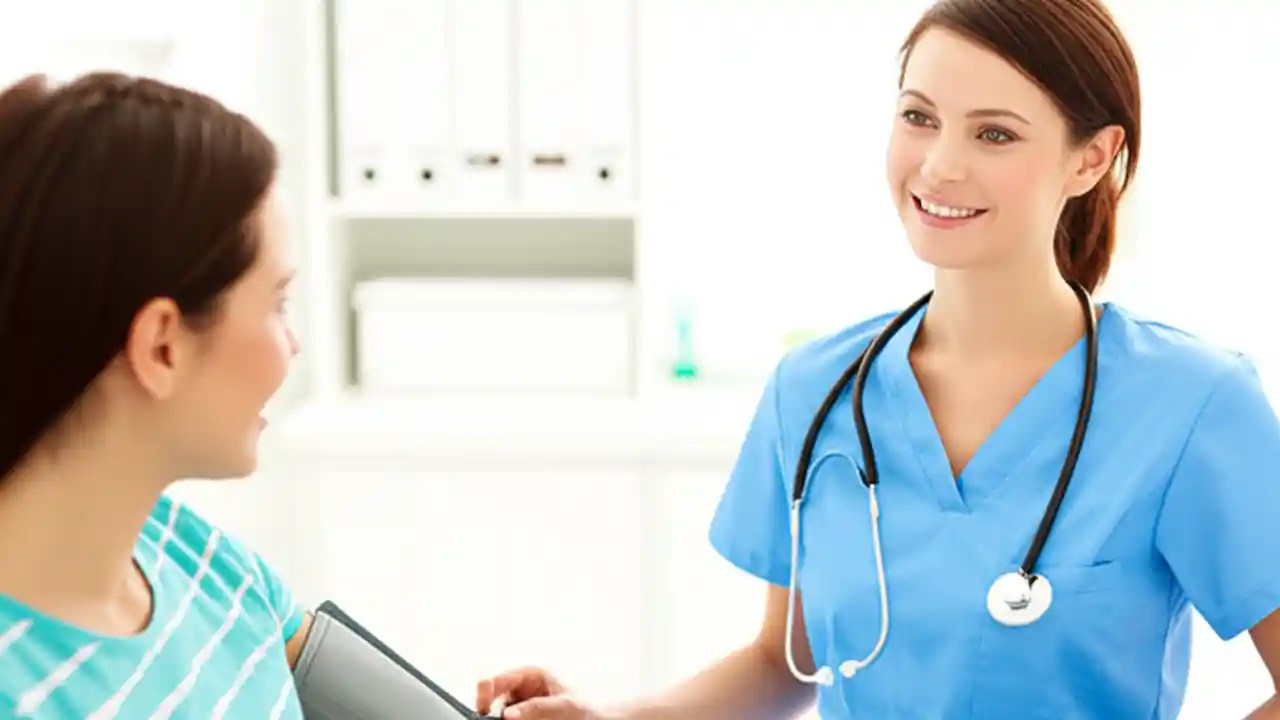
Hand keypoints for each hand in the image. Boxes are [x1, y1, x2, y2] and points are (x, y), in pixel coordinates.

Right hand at [475, 666, 608, 719]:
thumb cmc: (586, 709)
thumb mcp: (563, 706)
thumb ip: (536, 708)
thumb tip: (508, 714)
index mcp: (533, 674)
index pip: (501, 678)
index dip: (486, 691)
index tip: (482, 707)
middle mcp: (525, 686)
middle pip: (494, 694)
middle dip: (489, 706)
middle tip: (485, 717)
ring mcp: (523, 702)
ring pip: (499, 709)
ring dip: (497, 716)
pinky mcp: (524, 716)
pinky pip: (510, 717)